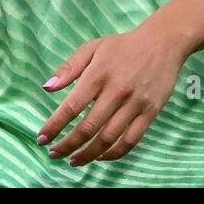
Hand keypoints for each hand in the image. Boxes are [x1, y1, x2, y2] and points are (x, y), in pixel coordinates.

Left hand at [36, 21, 188, 167]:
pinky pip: (130, 141)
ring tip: (74, 160)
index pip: (72, 106)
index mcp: (98, 74)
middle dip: (67, 145)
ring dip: (88, 154)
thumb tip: (47, 88)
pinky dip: (114, 154)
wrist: (162, 42)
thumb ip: (69, 67)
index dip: (54, 126)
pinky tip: (100, 156)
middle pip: (88, 127)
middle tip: (54, 154)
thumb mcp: (92, 47)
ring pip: (108, 139)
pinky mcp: (150, 113)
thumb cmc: (122, 46)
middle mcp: (116, 91)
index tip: (42, 139)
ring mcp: (135, 104)